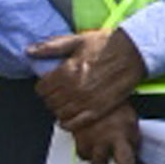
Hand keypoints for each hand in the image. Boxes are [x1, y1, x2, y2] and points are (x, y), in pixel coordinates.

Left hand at [29, 24, 144, 132]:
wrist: (134, 52)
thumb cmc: (108, 44)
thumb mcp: (77, 40)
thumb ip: (51, 47)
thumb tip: (29, 50)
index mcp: (66, 71)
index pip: (42, 89)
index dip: (44, 87)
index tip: (49, 85)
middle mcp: (74, 88)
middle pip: (50, 102)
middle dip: (51, 98)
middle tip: (58, 93)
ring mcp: (86, 100)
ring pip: (60, 113)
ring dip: (59, 110)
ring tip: (65, 103)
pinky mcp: (98, 109)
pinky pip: (75, 123)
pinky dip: (68, 123)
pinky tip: (69, 118)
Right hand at [76, 98, 143, 163]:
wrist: (94, 93)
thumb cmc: (114, 107)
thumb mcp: (131, 122)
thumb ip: (133, 140)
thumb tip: (135, 156)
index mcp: (121, 136)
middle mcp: (103, 140)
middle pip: (102, 163)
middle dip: (106, 160)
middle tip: (109, 152)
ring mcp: (88, 139)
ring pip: (90, 158)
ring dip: (96, 154)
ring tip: (100, 141)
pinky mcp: (76, 137)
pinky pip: (81, 152)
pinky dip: (86, 149)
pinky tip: (91, 138)